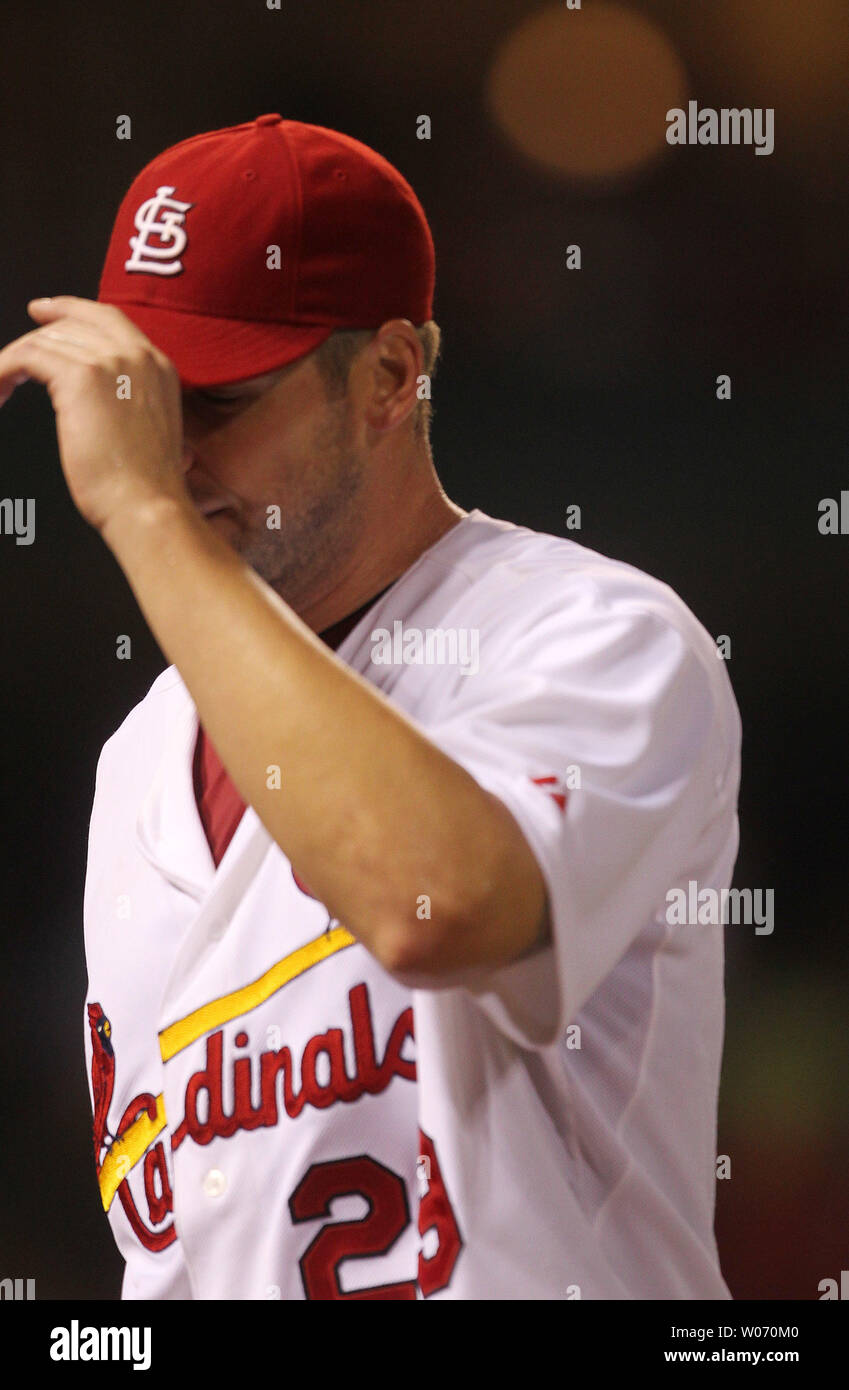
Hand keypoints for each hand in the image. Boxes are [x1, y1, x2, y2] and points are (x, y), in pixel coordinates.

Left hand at [0, 296, 187, 532]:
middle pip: (72, 325)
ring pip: (46, 340)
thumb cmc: (146, 485)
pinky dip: (4, 370)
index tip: (42, 311)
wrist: (147, 505)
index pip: (107, 318)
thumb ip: (128, 398)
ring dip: (15, 362)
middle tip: (10, 362)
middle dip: (35, 339)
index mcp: (157, 366)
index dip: (69, 309)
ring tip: (2, 388)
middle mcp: (137, 356)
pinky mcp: (80, 378)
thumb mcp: (147, 427)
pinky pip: (27, 357)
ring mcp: (110, 363)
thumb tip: (91, 396)